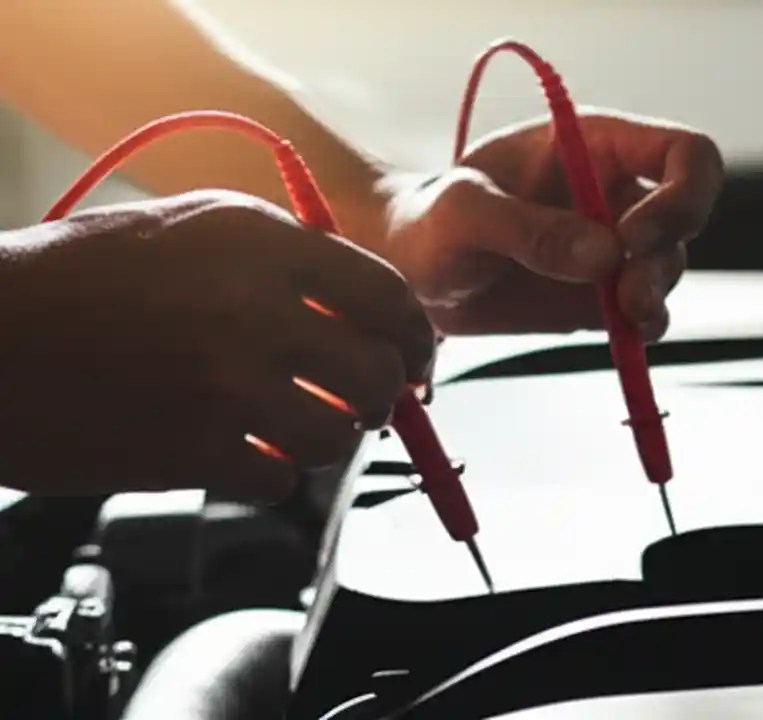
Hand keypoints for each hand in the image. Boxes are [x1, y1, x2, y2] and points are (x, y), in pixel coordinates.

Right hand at [0, 191, 432, 500]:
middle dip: (383, 396)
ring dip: (326, 438)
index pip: (388, 296)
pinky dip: (269, 474)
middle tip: (365, 403)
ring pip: (338, 434)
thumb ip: (284, 257)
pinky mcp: (195, 450)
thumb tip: (365, 306)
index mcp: (263, 244)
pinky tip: (236, 451)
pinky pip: (281, 481)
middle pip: (379, 373)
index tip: (417, 359)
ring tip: (293, 425)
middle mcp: (257, 309)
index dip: (416, 336)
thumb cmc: (79, 276)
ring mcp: (228, 384)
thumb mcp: (191, 228)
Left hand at [382, 111, 723, 340]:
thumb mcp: (462, 213)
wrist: (406, 272)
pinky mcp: (602, 297)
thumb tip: (605, 254)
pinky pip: (646, 311)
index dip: (682, 192)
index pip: (683, 153)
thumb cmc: (426, 219)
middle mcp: (615, 193)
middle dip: (662, 257)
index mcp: (593, 146)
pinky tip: (628, 337)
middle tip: (626, 295)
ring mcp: (613, 248)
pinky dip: (645, 326)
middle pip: (685, 218)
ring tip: (622, 317)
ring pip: (668, 268)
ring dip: (654, 295)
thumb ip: (527, 228)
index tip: (633, 236)